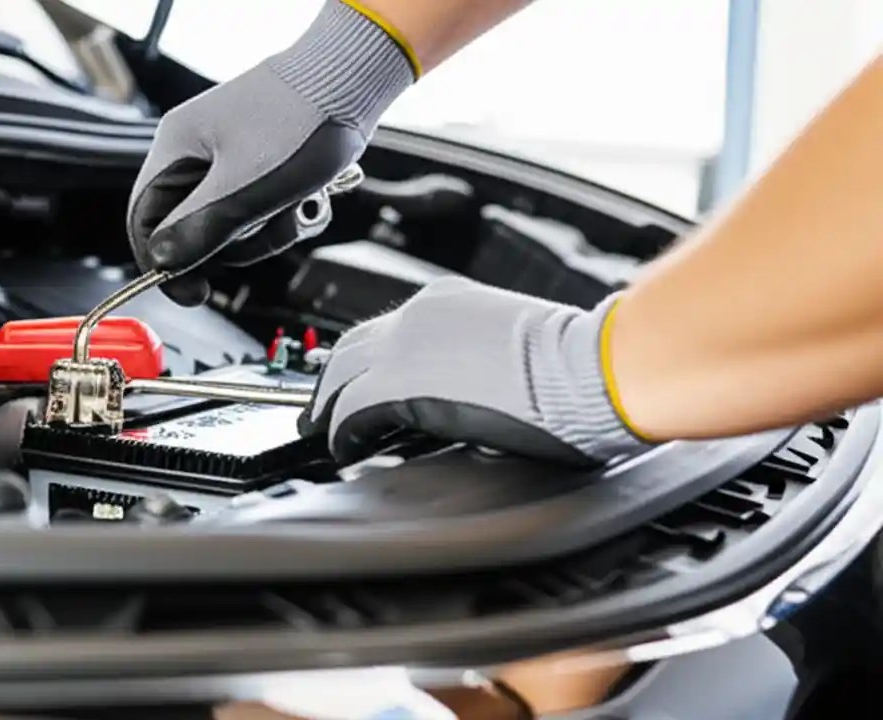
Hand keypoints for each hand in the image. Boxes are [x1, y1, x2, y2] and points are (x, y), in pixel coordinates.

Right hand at [126, 0, 414, 305]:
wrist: (353, 79)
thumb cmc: (301, 120)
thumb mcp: (246, 189)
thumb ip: (200, 230)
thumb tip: (163, 263)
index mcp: (176, 148)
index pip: (144, 220)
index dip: (163, 262)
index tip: (194, 293)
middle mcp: (195, 150)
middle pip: (191, 226)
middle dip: (235, 238)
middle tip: (266, 225)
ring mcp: (228, 157)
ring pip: (230, 223)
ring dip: (267, 228)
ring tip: (294, 204)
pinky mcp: (260, 163)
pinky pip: (258, 208)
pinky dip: (282, 213)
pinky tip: (305, 196)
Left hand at [298, 275, 650, 465]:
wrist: (592, 369)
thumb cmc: (575, 364)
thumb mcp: (508, 345)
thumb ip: (470, 356)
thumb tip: (459, 388)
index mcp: (446, 301)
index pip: (384, 330)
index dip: (361, 362)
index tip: (354, 385)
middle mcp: (417, 315)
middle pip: (349, 348)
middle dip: (330, 383)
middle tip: (320, 412)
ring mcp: (404, 347)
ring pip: (340, 376)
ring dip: (328, 408)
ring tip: (324, 434)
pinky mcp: (401, 385)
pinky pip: (350, 411)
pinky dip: (341, 432)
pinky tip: (343, 449)